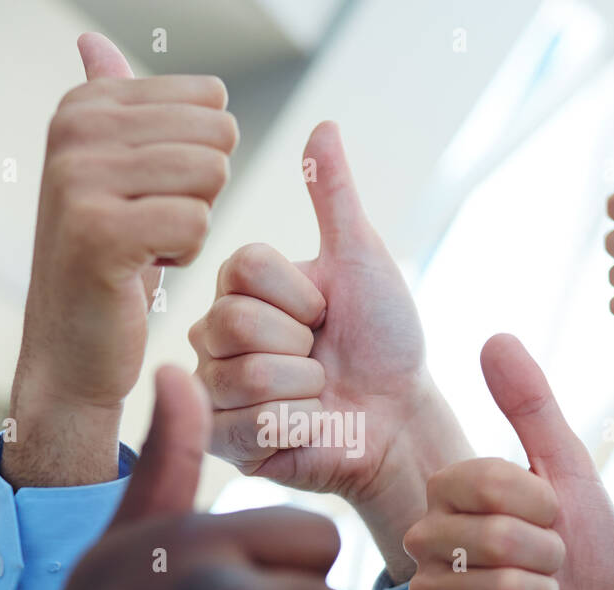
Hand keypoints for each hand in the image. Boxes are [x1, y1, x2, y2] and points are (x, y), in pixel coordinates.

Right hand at [6, 33, 237, 485]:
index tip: (150, 194)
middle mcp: (74, 132)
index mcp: (83, 105)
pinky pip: (199, 222)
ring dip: (195, 223)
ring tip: (147, 245)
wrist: (72, 348)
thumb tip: (91, 41)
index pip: (209, 100)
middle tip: (153, 225)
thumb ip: (110, 103)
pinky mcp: (99, 232)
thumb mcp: (109, 172)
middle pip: (216, 136)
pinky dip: (186, 255)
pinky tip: (145, 268)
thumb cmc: (108, 259)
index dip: (199, 157)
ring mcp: (79, 180)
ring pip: (211, 177)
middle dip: (203, 190)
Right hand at [189, 121, 470, 578]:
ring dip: (305, 388)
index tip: (325, 311)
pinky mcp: (222, 441)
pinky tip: (306, 426)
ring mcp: (214, 389)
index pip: (243, 268)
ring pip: (246, 375)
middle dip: (301, 343)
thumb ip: (334, 197)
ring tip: (317, 393)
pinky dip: (298, 425)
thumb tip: (324, 125)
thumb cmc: (384, 342)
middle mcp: (215, 335)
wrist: (399, 419)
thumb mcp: (362, 260)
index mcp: (241, 288)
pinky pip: (248, 424)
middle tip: (320, 356)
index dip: (300, 294)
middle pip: (233, 321)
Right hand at [405, 334, 613, 589]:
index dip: (541, 502)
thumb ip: (531, 406)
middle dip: (548, 556)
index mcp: (449, 492)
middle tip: (548, 564)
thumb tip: (496, 337)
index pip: (488, 481)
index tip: (553, 515)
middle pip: (496, 539)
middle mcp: (426, 539)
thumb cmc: (583, 546)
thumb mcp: (568, 470)